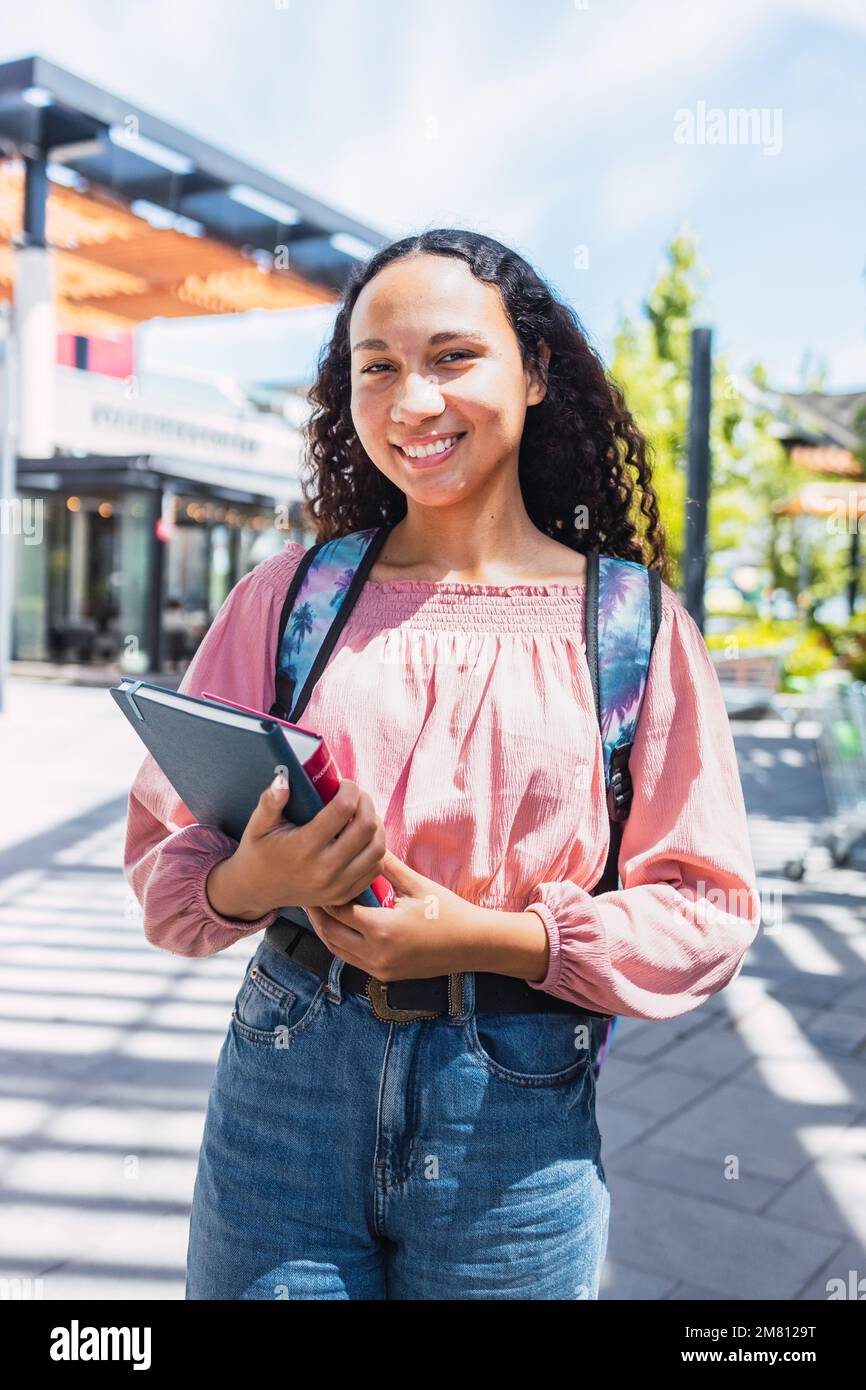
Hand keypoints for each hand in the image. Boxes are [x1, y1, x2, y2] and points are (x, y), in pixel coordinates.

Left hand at [305, 849, 486, 980]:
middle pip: (330, 934)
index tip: (315, 876)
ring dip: (326, 931)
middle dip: (317, 915)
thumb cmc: (448, 911)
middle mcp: (375, 954)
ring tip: (319, 909)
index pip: (338, 911)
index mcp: (382, 929)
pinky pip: (352, 960)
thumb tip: (364, 843)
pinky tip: (341, 926)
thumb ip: (386, 866)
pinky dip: (342, 944)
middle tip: (308, 893)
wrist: (473, 944)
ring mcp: (380, 969)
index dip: (323, 894)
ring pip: (337, 951)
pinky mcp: (385, 976)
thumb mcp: (416, 885)